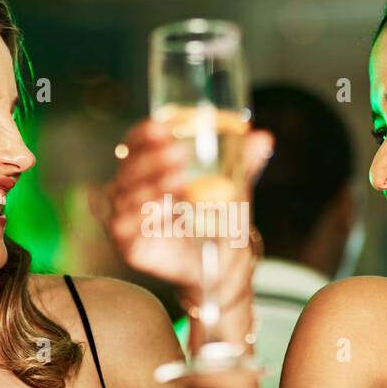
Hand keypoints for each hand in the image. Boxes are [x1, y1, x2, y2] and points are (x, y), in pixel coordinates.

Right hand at [103, 118, 273, 294]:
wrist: (217, 260)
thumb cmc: (216, 216)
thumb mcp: (231, 184)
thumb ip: (243, 161)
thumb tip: (264, 137)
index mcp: (144, 166)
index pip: (135, 142)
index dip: (147, 133)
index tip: (167, 127)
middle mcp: (127, 187)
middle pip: (130, 166)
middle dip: (154, 158)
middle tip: (181, 154)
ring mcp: (122, 214)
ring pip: (128, 195)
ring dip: (153, 185)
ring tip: (180, 181)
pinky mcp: (125, 242)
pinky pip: (127, 225)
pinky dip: (146, 216)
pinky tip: (168, 210)